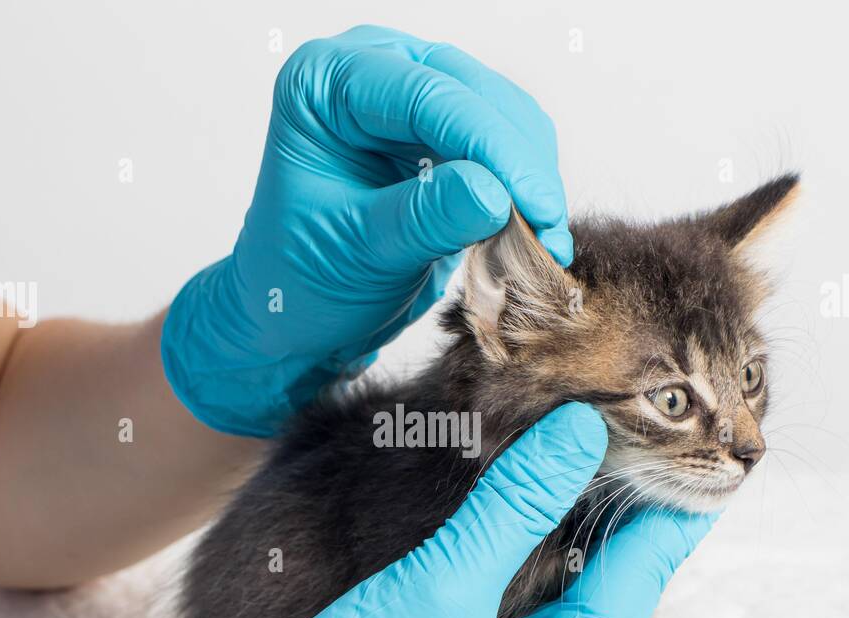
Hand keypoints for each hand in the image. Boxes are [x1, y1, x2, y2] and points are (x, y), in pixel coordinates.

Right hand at [25, 404, 716, 617]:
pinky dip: (521, 541)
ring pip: (561, 580)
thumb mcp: (443, 587)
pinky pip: (518, 593)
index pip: (639, 574)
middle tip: (624, 414)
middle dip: (609, 498)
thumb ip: (514, 506)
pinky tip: (519, 488)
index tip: (687, 434)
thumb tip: (580, 432)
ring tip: (577, 435)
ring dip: (562, 513)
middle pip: (607, 576)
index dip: (661, 499)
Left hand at [161, 24, 571, 435]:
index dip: (492, 148)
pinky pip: (506, 142)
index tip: (535, 206)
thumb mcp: (358, 254)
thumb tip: (495, 192)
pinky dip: (526, 186)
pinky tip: (531, 232)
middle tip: (550, 232)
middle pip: (475, 93)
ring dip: (532, 176)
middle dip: (520, 164)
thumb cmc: (302, 283)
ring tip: (542, 242)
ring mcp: (411, 95)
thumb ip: (422, 219)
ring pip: (504, 113)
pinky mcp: (443, 130)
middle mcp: (371, 71)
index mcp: (326, 84)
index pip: (426, 95)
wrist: (297, 316)